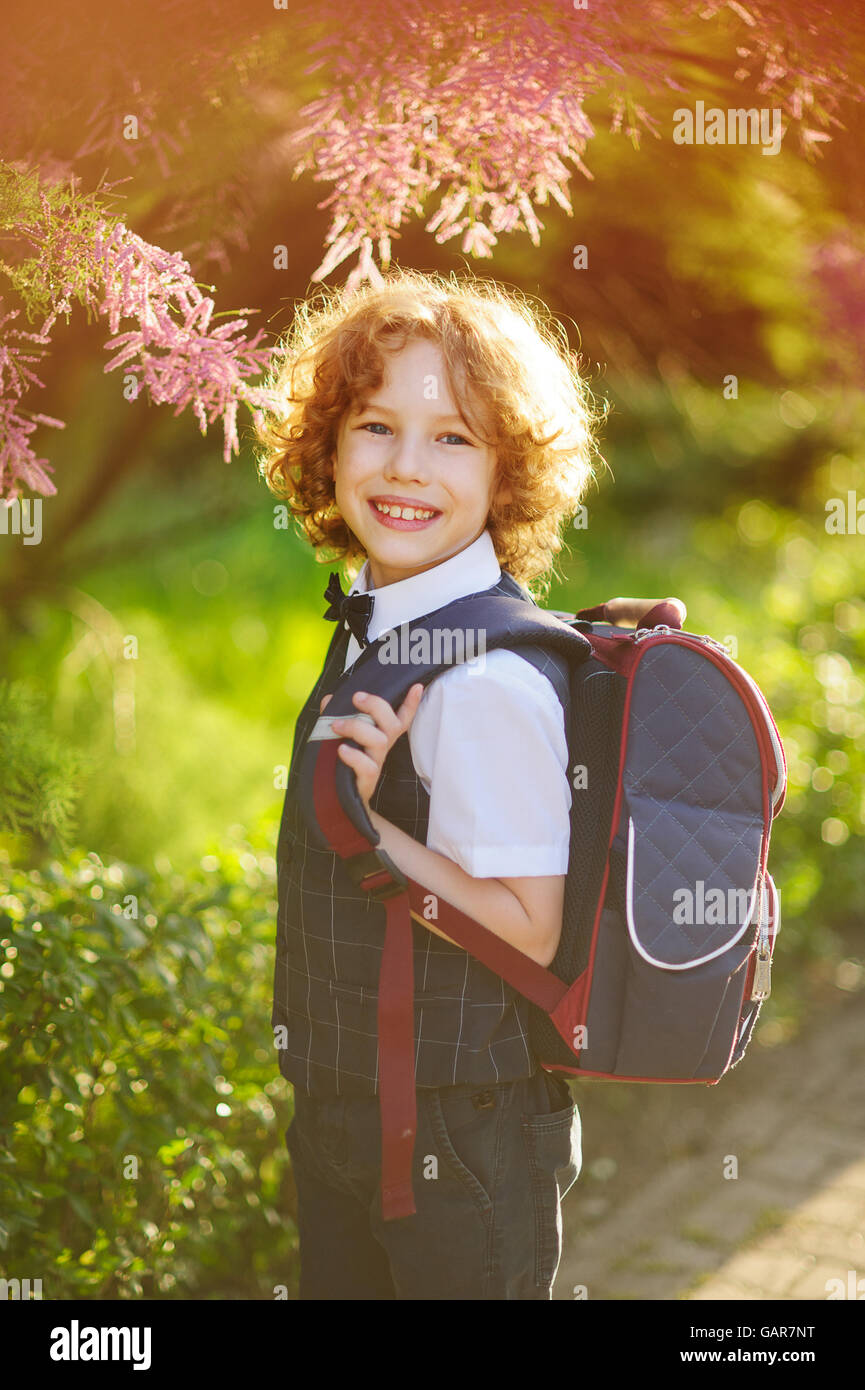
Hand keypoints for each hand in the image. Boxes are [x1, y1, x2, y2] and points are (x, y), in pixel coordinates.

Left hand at [320, 685, 424, 810]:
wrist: (342, 800)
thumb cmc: (345, 762)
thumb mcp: (343, 736)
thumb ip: (336, 715)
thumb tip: (329, 699)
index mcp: (381, 735)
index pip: (401, 718)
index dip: (411, 704)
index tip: (417, 687)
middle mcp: (382, 747)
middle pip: (391, 724)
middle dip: (376, 705)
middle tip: (356, 697)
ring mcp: (376, 763)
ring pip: (379, 741)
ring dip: (357, 727)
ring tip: (336, 725)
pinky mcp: (367, 779)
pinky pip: (367, 767)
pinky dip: (354, 756)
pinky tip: (342, 750)